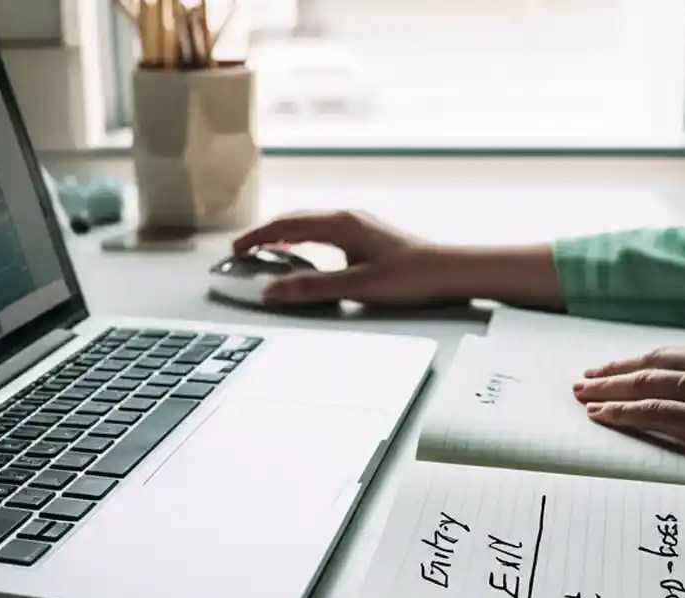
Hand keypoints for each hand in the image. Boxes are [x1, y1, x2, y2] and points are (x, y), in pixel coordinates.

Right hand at [232, 211, 460, 305]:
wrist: (448, 271)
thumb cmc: (410, 277)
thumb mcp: (357, 287)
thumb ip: (313, 288)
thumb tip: (273, 291)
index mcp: (339, 224)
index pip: (285, 225)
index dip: (256, 237)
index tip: (235, 251)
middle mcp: (346, 217)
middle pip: (294, 219)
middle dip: (265, 234)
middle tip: (242, 252)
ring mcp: (357, 224)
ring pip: (308, 223)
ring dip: (283, 235)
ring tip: (264, 251)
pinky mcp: (365, 234)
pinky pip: (322, 230)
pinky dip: (302, 239)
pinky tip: (302, 252)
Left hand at [573, 339, 684, 505]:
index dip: (651, 362)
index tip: (626, 366)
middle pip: (656, 363)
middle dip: (617, 369)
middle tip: (587, 375)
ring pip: (646, 384)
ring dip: (608, 388)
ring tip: (581, 393)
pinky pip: (654, 414)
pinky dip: (621, 412)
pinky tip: (599, 414)